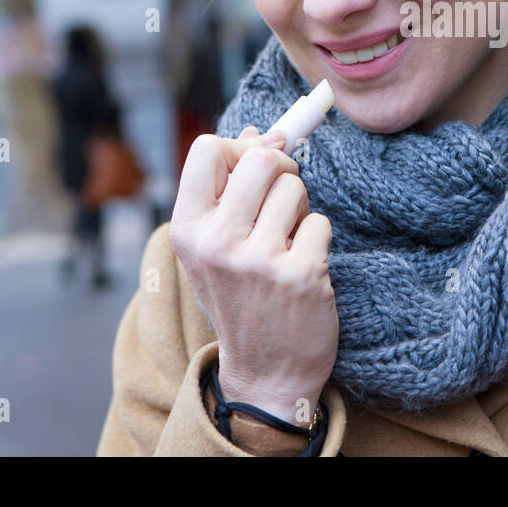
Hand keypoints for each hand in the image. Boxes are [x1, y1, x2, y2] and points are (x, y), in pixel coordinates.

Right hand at [169, 129, 337, 424]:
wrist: (266, 374)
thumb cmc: (242, 298)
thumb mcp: (218, 245)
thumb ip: (231, 189)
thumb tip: (262, 133)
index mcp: (187, 230)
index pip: (207, 148)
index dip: (239, 149)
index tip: (252, 171)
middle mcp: (217, 243)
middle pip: (262, 159)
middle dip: (281, 171)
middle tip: (281, 202)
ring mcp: (259, 260)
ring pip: (295, 187)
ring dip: (299, 209)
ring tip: (286, 244)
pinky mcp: (300, 274)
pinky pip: (320, 221)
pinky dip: (317, 239)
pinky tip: (303, 268)